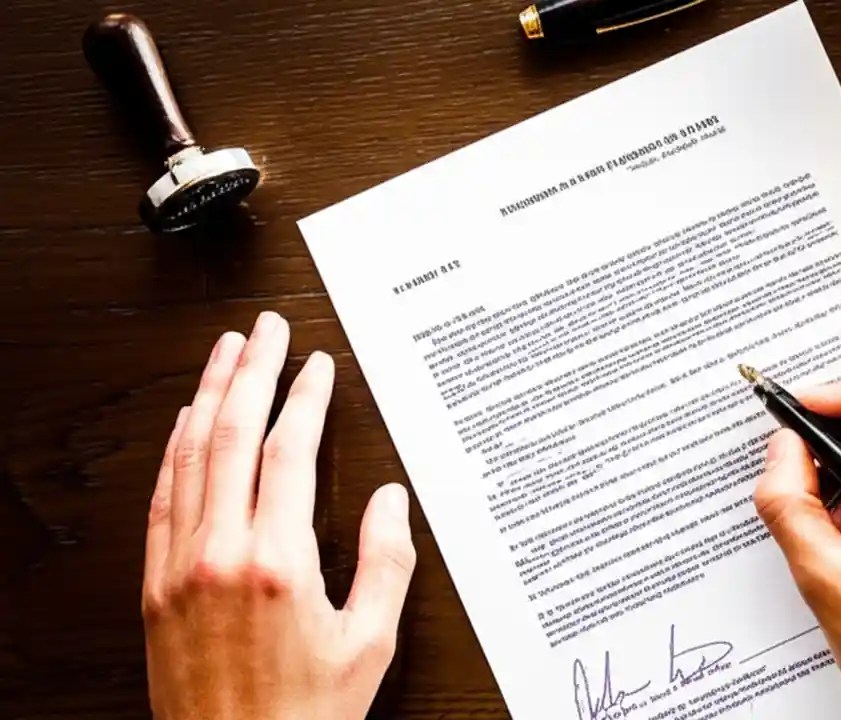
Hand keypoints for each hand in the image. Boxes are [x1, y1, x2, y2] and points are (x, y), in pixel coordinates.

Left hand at [142, 312, 416, 719]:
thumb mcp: (370, 644)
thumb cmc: (306, 717)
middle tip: (267, 327)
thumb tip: (392, 499)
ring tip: (227, 352)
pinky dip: (173, 451)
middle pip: (231, 436)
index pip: (288, 453)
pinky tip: (185, 423)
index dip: (304, 399)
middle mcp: (220, 554)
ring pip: (189, 457)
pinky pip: (162, 499)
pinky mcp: (155, 588)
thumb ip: (386, 563)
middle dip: (252, 371)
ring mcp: (179, 568)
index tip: (317, 364)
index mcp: (278, 563)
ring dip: (208, 395)